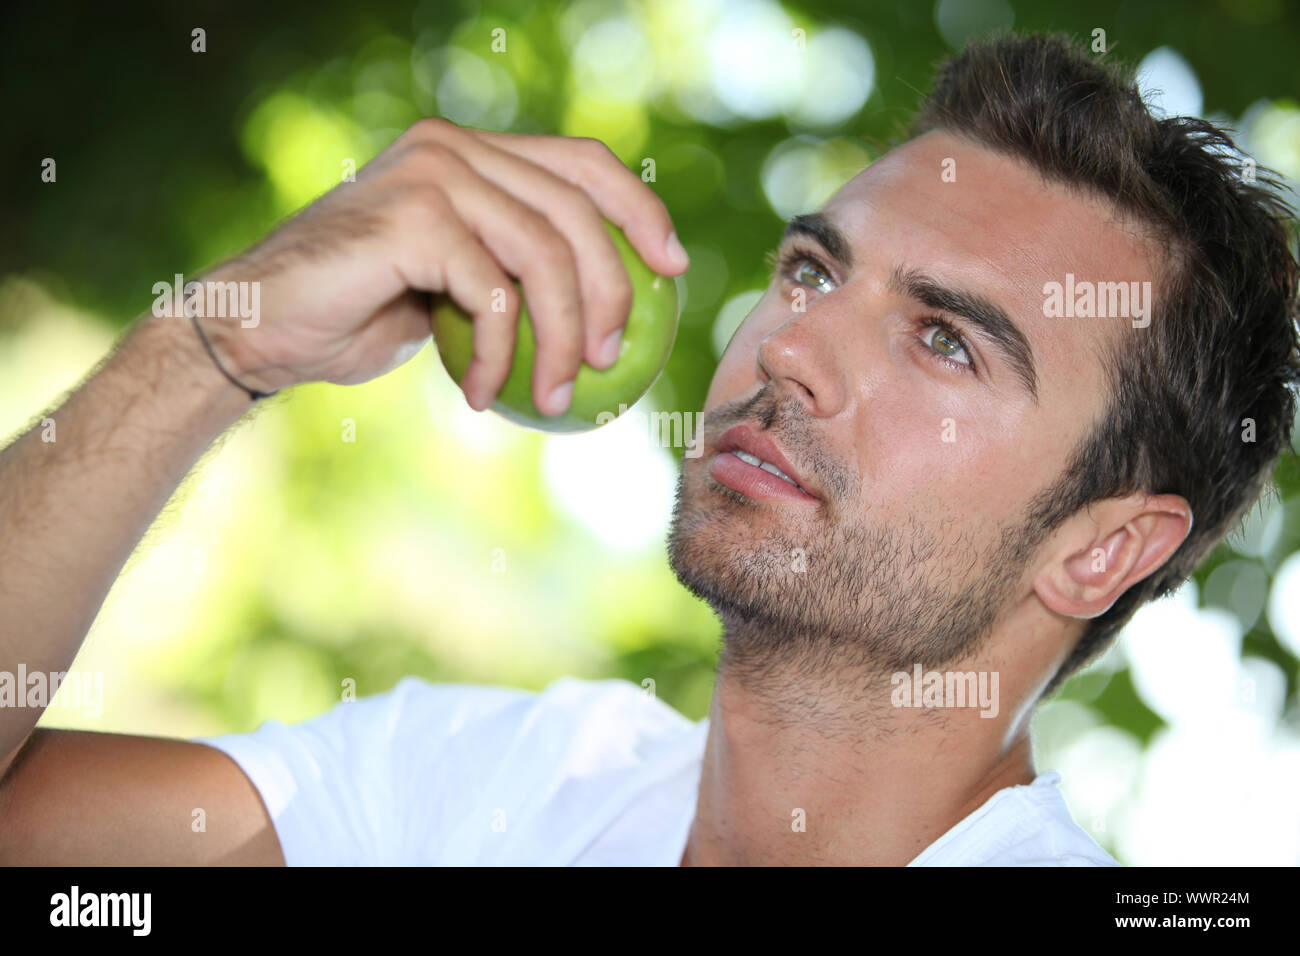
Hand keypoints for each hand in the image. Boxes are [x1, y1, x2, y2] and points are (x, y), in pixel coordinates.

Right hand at [197, 117, 689, 413]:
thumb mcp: (453, 290)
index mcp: (470, 152)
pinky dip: (500, 355)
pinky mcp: (413, 216)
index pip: (583, 163)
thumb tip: (605, 309)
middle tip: (606, 362)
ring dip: (561, 339)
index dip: (640, 210)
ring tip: (555, 397)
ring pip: (545, 254)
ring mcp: (433, 173)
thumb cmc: (357, 317)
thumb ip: (512, 271)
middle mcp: (454, 148)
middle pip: (576, 210)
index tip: (674, 270)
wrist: (258, 329)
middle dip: (611, 293)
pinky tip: (485, 396)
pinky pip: (495, 293)